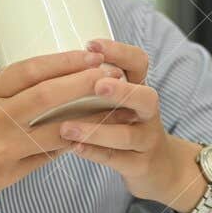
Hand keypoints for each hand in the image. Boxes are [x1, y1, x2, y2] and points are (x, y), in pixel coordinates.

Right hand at [0, 48, 124, 212]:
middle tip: (112, 75)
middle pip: (47, 93)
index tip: (91, 53)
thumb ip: (3, 100)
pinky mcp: (6, 173)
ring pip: (54, 126)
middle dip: (84, 82)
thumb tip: (46, 88)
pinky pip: (47, 156)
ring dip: (87, 117)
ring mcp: (0, 146)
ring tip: (113, 108)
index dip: (64, 60)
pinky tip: (90, 138)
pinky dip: (70, 145)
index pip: (29, 68)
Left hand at [57, 39, 195, 205]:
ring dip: (96, 130)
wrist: (158, 167)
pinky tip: (74, 148)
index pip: (138, 63)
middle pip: (146, 97)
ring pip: (127, 134)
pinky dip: (95, 153)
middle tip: (98, 86)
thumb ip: (94, 85)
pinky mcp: (140, 165)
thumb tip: (53, 66)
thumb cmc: (126, 127)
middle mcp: (147, 113)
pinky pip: (117, 159)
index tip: (90, 45)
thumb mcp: (118, 101)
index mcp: (140, 89)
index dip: (118, 52)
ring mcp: (146, 140)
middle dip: (122, 91)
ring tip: (66, 128)